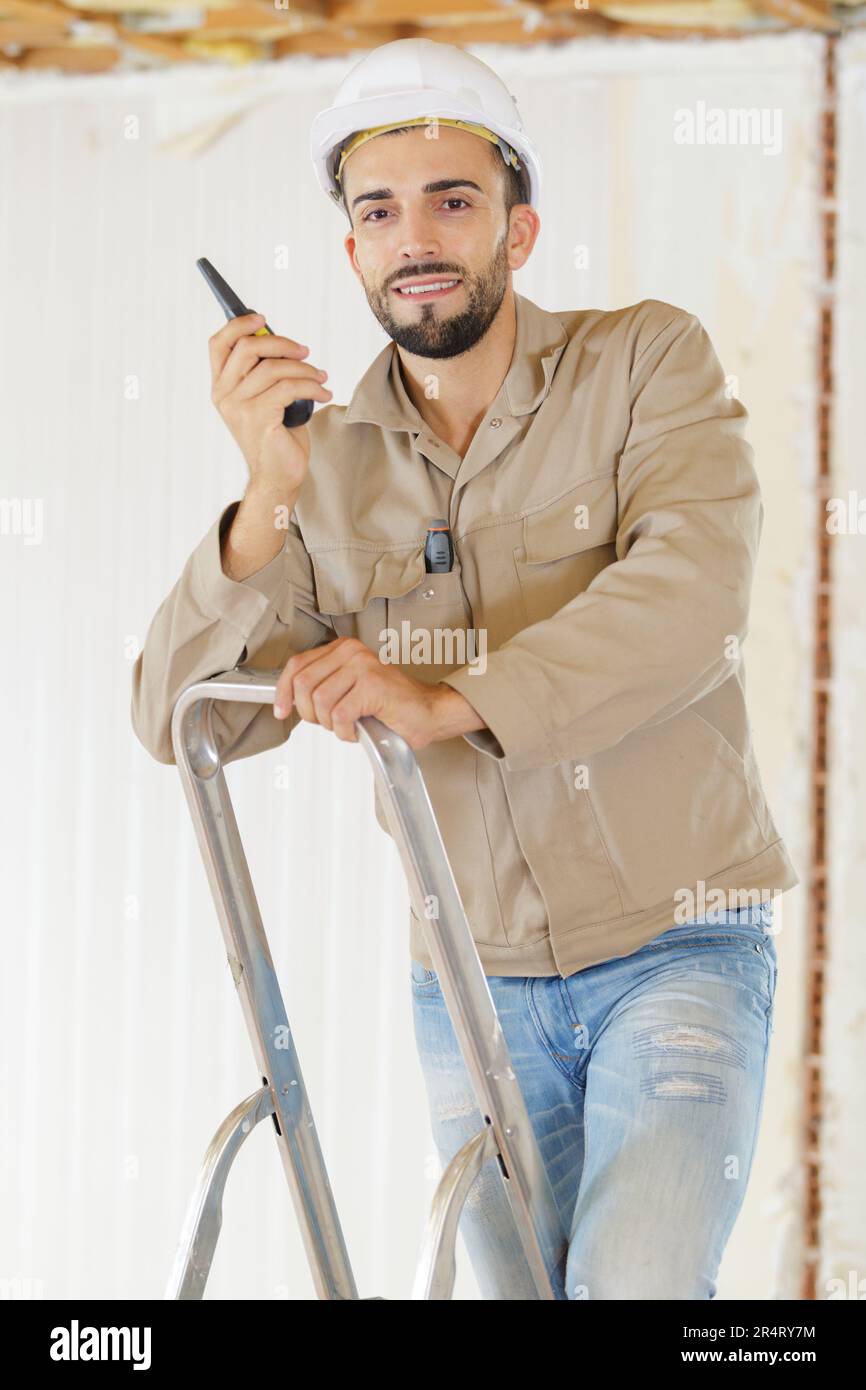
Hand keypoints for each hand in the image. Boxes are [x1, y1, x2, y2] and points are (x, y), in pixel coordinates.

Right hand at [208, 311, 332, 490]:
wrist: (278, 476)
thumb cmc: (276, 435)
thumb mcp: (265, 398)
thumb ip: (263, 371)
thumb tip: (281, 341)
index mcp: (221, 386)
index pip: (218, 343)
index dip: (240, 325)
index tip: (264, 319)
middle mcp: (224, 395)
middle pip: (248, 347)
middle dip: (282, 343)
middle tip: (305, 352)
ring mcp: (238, 407)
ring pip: (273, 368)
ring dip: (304, 369)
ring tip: (321, 378)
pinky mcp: (258, 418)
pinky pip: (289, 388)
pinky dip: (312, 387)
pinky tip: (324, 395)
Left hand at [272, 637, 482, 747]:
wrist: (427, 713)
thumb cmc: (389, 705)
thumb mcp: (347, 689)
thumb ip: (321, 686)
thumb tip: (288, 699)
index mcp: (342, 649)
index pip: (297, 665)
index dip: (283, 691)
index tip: (281, 710)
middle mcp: (352, 652)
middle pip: (304, 684)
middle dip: (308, 713)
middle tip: (328, 723)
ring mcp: (363, 667)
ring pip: (320, 702)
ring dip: (331, 724)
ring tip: (348, 725)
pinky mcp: (372, 687)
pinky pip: (340, 715)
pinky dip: (346, 731)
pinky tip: (358, 730)